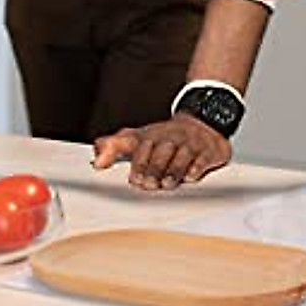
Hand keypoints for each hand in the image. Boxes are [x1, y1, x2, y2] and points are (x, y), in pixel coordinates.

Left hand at [92, 113, 231, 190]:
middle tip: (148, 185)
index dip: (138, 162)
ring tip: (167, 185)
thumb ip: (114, 147)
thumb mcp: (138, 137)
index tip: (134, 179)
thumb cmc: (165, 137)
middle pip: (162, 151)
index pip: (143, 145)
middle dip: (154, 168)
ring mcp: (192, 143)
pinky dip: (197, 167)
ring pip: (183, 155)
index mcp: (153, 135)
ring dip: (174, 170)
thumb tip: (96, 161)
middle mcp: (172, 137)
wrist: (202, 121)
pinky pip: (204, 158)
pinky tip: (191, 177)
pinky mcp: (209, 150)